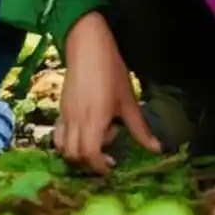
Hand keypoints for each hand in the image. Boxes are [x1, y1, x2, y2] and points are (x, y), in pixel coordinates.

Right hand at [54, 13, 160, 173]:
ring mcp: (65, 114)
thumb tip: (156, 148)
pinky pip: (59, 132)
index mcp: (94, 120)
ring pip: (61, 145)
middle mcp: (75, 120)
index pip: (90, 154)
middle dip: (89, 161)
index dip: (100, 166)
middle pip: (73, 154)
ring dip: (76, 152)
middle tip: (107, 153)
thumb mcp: (128, 101)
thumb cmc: (110, 71)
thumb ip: (139, 128)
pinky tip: (85, 129)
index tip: (112, 166)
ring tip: (94, 142)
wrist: (87, 47)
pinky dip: (68, 140)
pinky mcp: (60, 107)